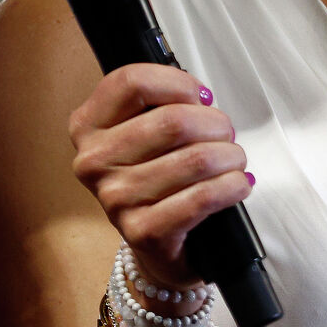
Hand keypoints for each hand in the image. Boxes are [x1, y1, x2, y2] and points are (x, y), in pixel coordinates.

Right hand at [67, 63, 249, 291]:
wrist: (155, 243)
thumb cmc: (155, 177)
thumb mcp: (141, 132)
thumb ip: (160, 105)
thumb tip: (200, 98)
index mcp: (87, 126)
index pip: (130, 82)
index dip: (177, 82)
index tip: (200, 96)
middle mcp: (94, 161)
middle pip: (172, 121)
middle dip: (214, 123)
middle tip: (226, 132)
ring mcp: (115, 198)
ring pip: (195, 159)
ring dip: (230, 156)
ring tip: (234, 159)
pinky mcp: (143, 231)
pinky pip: (202, 198)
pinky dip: (231, 186)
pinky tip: (238, 184)